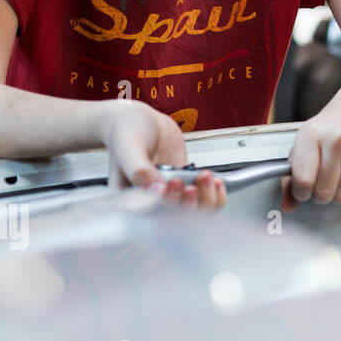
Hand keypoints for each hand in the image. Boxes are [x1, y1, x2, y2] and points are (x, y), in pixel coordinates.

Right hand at [100, 100, 224, 209]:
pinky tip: (215, 180)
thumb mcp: (128, 148)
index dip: (169, 205)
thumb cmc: (126, 132)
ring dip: (205, 198)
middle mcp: (151, 202)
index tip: (173, 183)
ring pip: (195, 213)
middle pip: (177, 220)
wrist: (140, 119)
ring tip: (204, 176)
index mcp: (129, 200)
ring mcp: (170, 195)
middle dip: (188, 202)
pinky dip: (214, 195)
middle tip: (187, 181)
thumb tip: (155, 189)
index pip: (153, 217)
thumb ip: (138, 169)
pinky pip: (204, 200)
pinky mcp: (185, 186)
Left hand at [282, 75, 340, 211]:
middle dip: (322, 195)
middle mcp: (334, 140)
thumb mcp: (309, 138)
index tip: (304, 190)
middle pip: (323, 194)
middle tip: (326, 183)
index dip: (301, 193)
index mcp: (311, 134)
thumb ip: (294, 172)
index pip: (302, 180)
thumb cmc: (338, 120)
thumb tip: (288, 205)